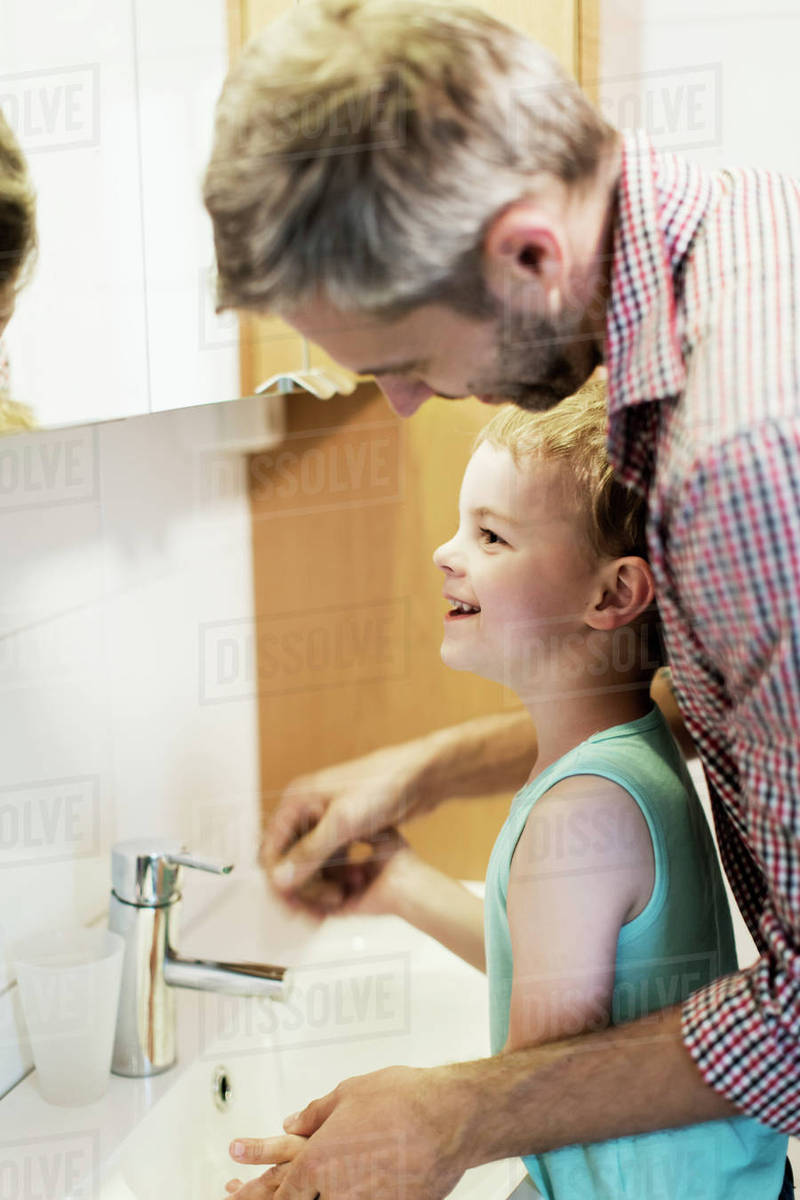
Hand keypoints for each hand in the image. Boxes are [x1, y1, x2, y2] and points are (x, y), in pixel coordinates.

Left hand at [225, 1065, 472, 1199]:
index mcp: (318, 1160)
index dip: (271, 1192)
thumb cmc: (405, 1100)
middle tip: (276, 1188)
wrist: (451, 1115)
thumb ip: (315, 1113)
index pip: (283, 1192)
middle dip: (294, 1196)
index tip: (263, 1191)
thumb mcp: (349, 1093)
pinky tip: (373, 1185)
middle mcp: (338, 1190)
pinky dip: (365, 1195)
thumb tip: (293, 1121)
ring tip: (346, 1177)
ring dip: (331, 1194)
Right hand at [261, 739, 435, 899]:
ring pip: (311, 862)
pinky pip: (330, 861)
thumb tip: (280, 878)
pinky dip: (335, 876)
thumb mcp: (343, 822)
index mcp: (298, 801)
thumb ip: (310, 851)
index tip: (292, 903)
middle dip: (301, 885)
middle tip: (315, 909)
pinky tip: (351, 888)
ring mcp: (326, 820)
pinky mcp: (345, 830)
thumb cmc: (382, 785)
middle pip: (289, 859)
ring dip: (320, 884)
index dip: (279, 878)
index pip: (271, 847)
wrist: (419, 777)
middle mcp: (307, 810)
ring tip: (338, 899)